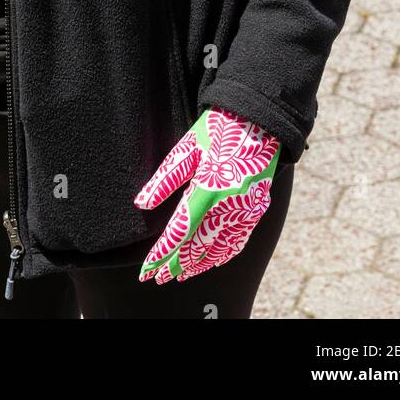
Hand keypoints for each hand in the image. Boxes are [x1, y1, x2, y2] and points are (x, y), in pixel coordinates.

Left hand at [133, 107, 280, 283]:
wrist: (257, 121)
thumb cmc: (216, 131)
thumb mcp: (186, 149)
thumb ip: (165, 179)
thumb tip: (142, 203)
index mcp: (207, 188)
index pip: (180, 231)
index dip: (162, 254)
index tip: (147, 270)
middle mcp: (228, 204)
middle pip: (198, 245)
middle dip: (176, 264)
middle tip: (159, 277)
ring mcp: (245, 210)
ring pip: (218, 249)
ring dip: (197, 264)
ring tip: (179, 274)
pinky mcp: (256, 210)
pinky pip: (238, 241)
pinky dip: (222, 255)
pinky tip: (211, 262)